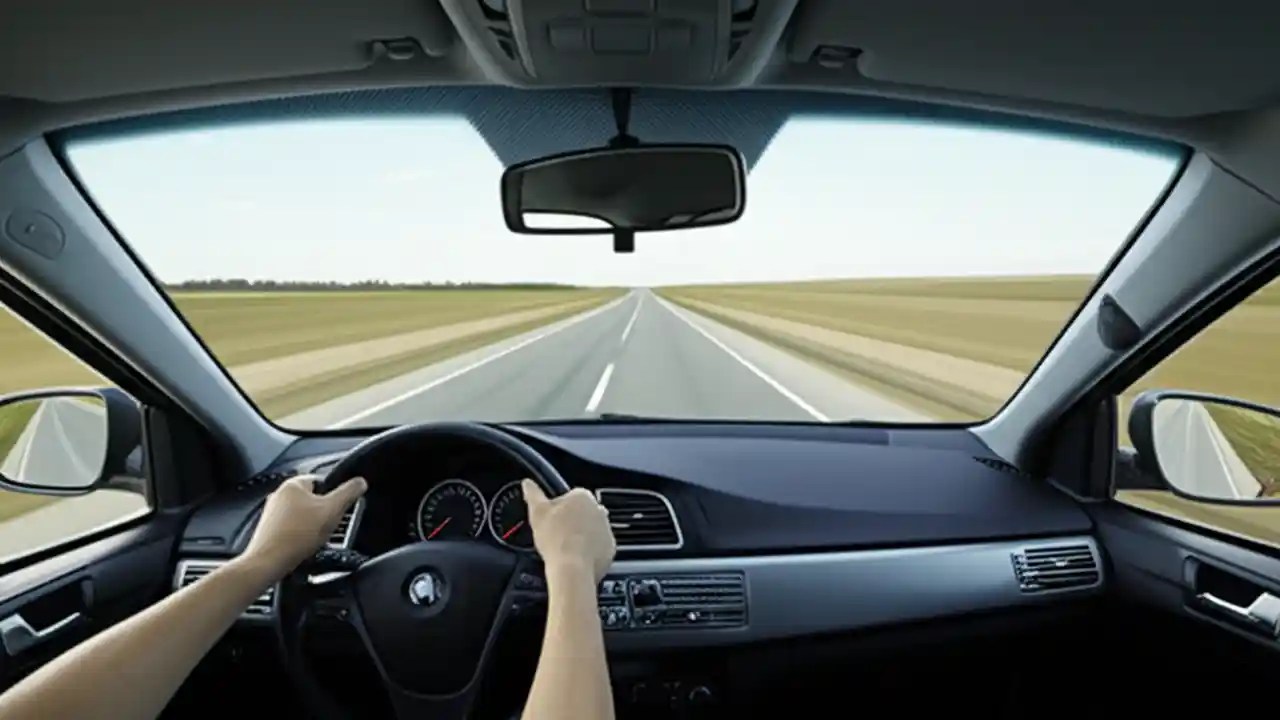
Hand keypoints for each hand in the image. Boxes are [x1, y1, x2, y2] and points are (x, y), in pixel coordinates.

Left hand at [242, 474, 366, 578]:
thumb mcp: (332, 510)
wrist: (269, 562)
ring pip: (301, 516)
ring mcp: (271, 512)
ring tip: (314, 539)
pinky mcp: (267, 529)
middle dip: (322, 513)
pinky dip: (299, 536)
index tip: (338, 510)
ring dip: (310, 526)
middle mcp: (279, 494)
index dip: (334, 496)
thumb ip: (349, 493)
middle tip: (328, 526)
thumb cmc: (298, 534)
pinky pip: (291, 529)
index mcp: (293, 484)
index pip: (322, 481)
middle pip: (312, 500)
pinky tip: (302, 546)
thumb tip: (360, 482)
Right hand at [522, 480, 614, 583]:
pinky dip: (590, 552)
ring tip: (566, 549)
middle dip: (573, 522)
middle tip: (557, 535)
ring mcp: (607, 530)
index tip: (551, 520)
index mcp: (583, 496)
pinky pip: (599, 547)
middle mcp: (599, 510)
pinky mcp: (610, 549)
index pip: (571, 497)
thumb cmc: (555, 538)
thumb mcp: (537, 512)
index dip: (559, 509)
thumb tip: (527, 483)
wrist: (571, 568)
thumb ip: (533, 494)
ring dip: (582, 536)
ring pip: (592, 530)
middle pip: (583, 513)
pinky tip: (577, 558)